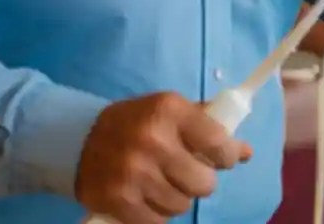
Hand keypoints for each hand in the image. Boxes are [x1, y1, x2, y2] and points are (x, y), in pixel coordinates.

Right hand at [75, 92, 252, 223]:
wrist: (77, 139)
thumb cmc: (135, 123)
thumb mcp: (169, 112)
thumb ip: (208, 128)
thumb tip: (246, 153)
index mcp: (170, 111)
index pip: (219, 143)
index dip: (227, 157)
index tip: (222, 159)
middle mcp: (153, 140)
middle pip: (204, 183)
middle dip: (200, 182)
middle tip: (186, 174)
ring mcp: (134, 172)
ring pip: (181, 205)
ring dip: (177, 199)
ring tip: (162, 184)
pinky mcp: (118, 200)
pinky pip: (156, 222)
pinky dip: (156, 215)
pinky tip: (147, 199)